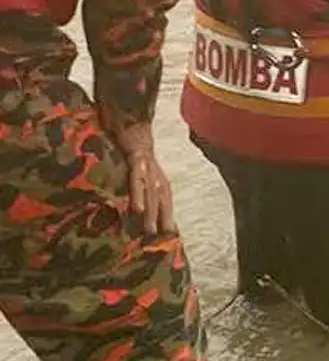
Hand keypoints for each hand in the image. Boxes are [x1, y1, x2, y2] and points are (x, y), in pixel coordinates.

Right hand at [111, 121, 176, 235]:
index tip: (167, 237)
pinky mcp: (136, 157)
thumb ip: (136, 180)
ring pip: (152, 192)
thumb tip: (130, 201)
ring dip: (152, 213)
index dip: (167, 216)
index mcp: (156, 175)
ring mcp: (147, 165)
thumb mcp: (135, 164)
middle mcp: (155, 172)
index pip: (165, 199)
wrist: (131, 119)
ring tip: (150, 231)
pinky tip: (138, 208)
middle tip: (161, 241)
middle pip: (162, 199)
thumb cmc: (131, 144)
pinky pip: (137, 178)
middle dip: (162, 219)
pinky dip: (139, 194)